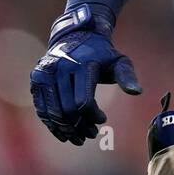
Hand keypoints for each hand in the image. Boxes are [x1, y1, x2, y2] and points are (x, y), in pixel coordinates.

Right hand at [30, 6, 141, 144]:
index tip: (103, 119)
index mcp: (81, 65)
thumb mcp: (119, 61)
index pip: (83, 101)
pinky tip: (64, 133)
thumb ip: (127, 77)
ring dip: (66, 130)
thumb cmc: (101, 54)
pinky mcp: (37, 78)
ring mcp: (45, 73)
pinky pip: (42, 108)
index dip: (93, 116)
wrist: (76, 36)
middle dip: (80, 126)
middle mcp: (60, 67)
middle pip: (67, 110)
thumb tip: (136, 92)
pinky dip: (52, 124)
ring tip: (79, 138)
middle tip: (91, 134)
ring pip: (53, 112)